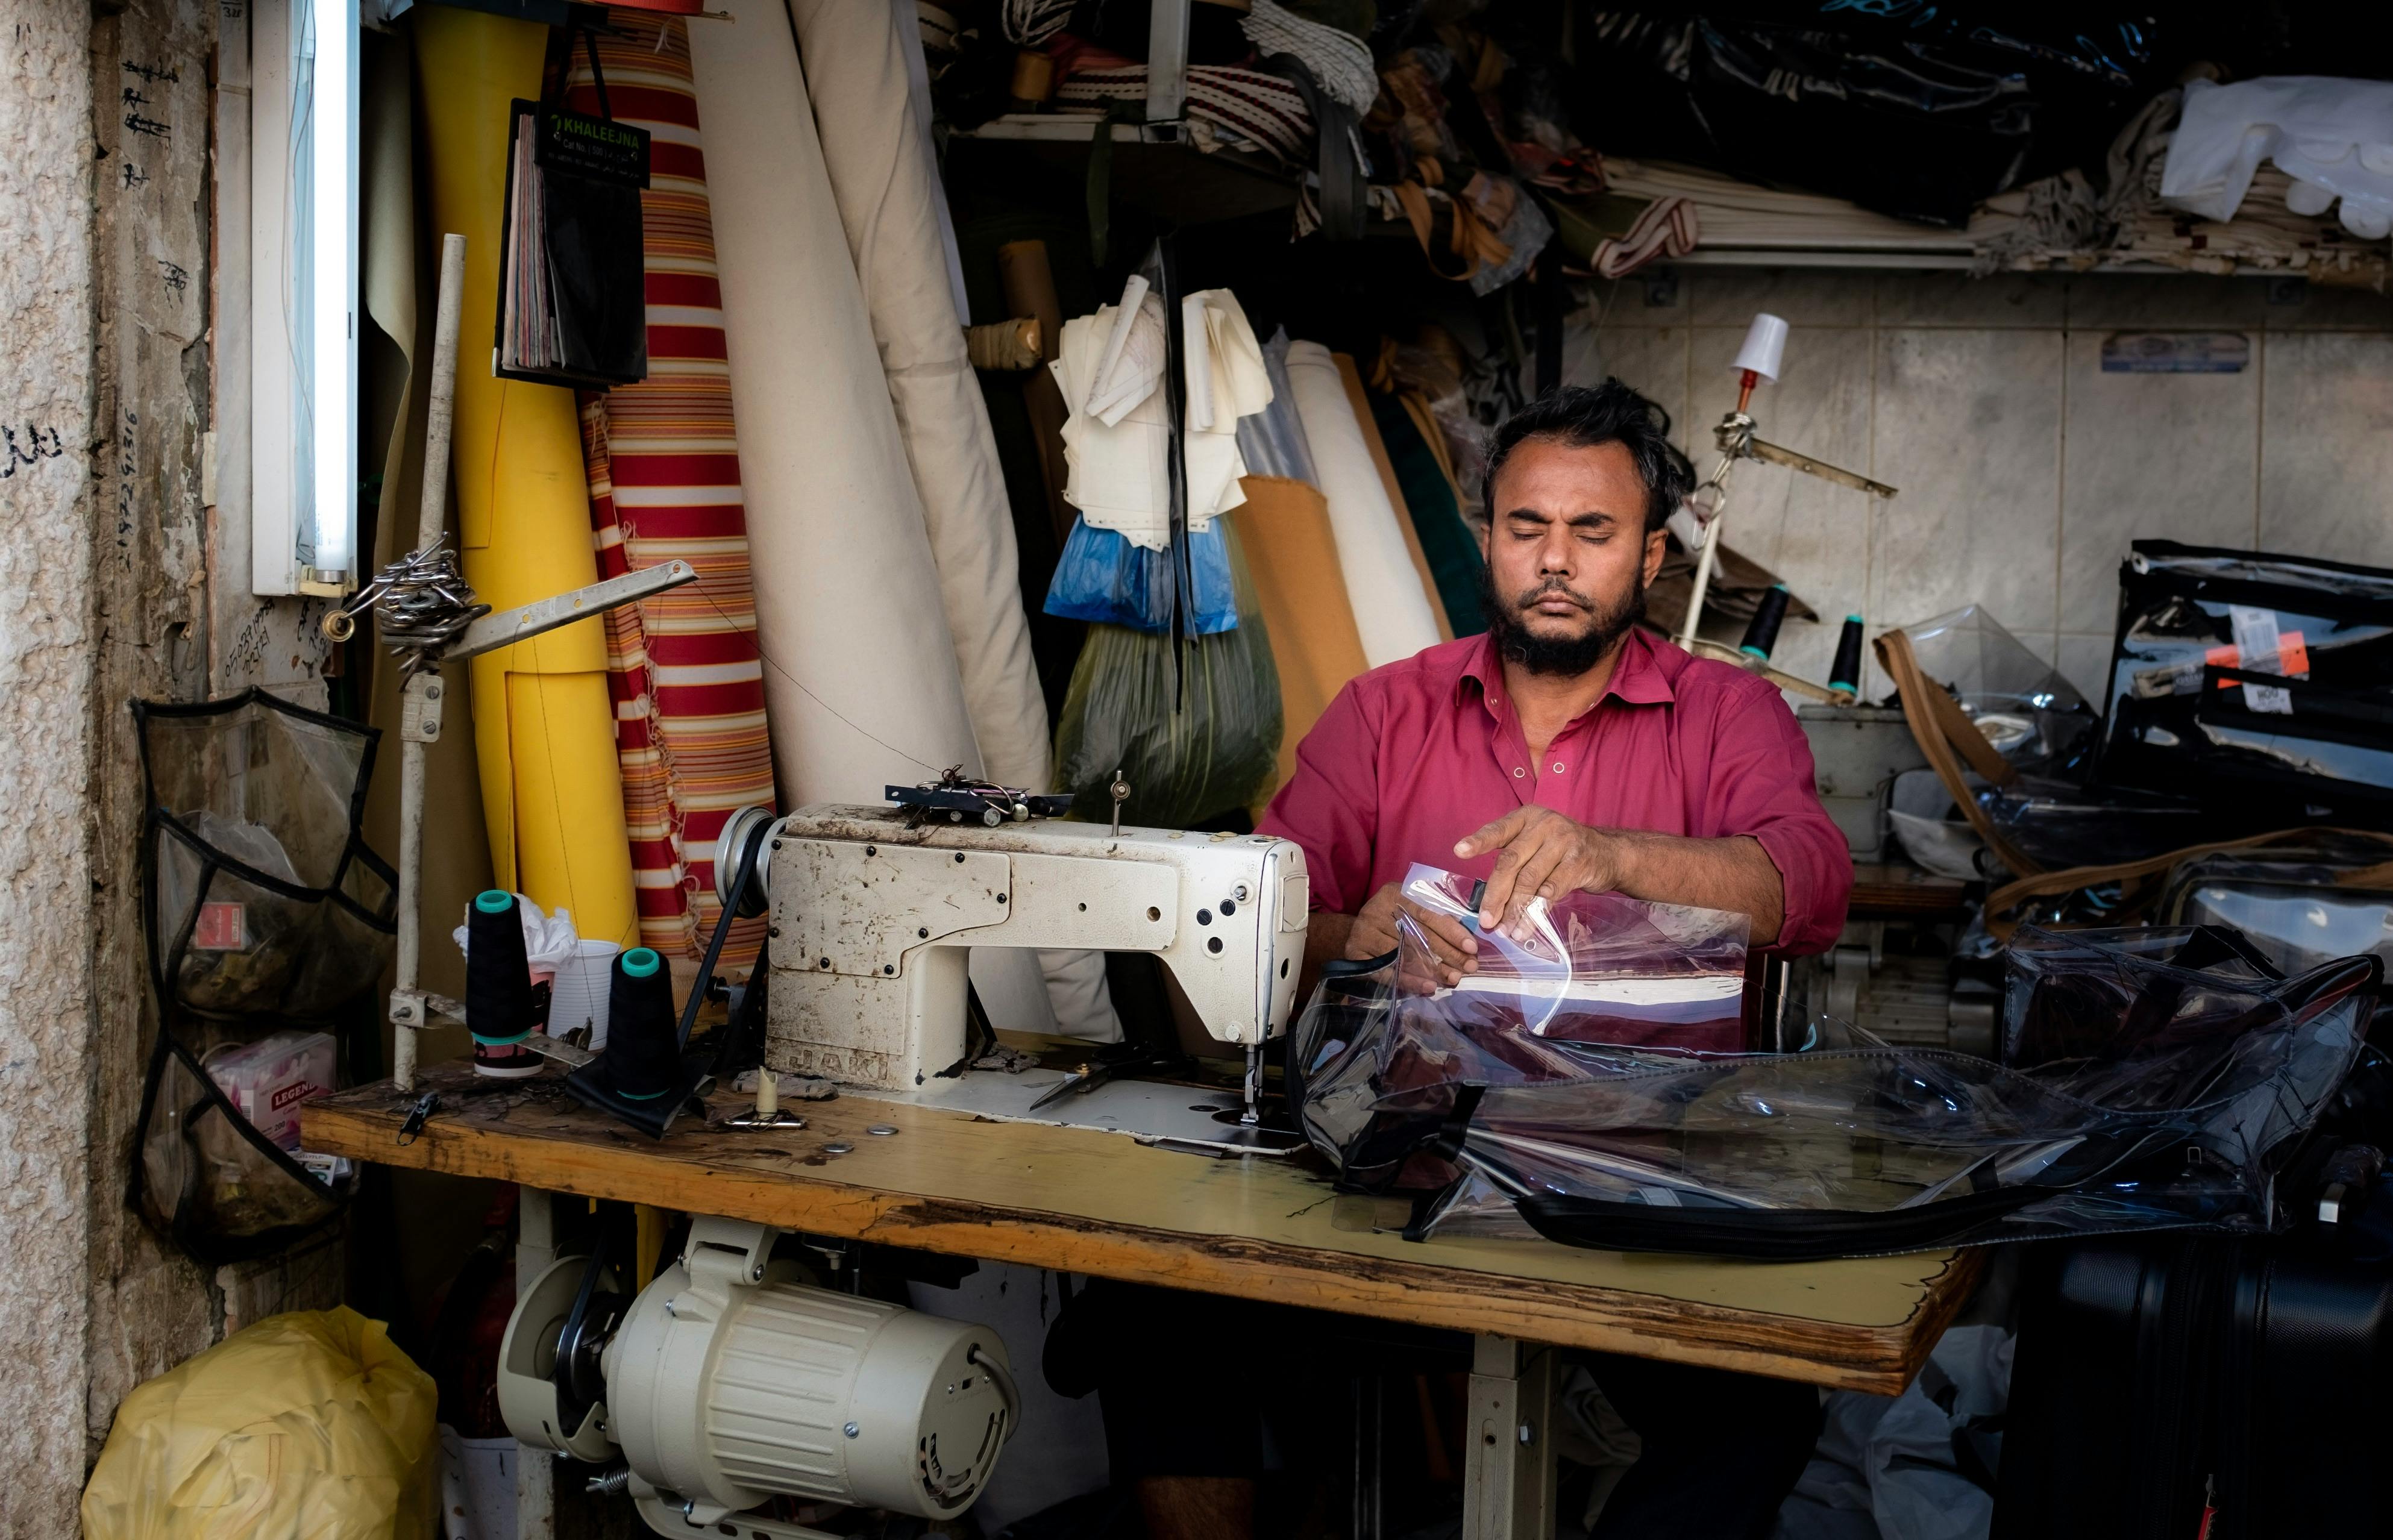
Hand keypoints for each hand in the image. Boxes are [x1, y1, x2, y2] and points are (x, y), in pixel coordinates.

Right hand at [1347, 881, 1479, 988]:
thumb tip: (1466, 938)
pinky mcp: (1355, 954)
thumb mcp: (1411, 906)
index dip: (1451, 931)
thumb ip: (1435, 914)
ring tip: (1453, 978)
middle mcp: (1375, 910)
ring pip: (1404, 956)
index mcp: (1393, 893)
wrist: (1356, 930)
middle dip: (1448, 953)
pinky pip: (1386, 972)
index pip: (1427, 914)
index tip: (1472, 947)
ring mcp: (1363, 933)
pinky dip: (1409, 981)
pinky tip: (1428, 987)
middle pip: (1418, 936)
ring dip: (1432, 970)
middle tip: (1469, 967)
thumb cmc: (1393, 918)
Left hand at [1455, 806, 1620, 936]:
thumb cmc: (1562, 850)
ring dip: (1515, 909)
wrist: (1609, 852)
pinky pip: (1551, 891)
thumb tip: (1488, 898)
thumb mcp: (1537, 841)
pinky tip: (1527, 927)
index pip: (1498, 829)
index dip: (1478, 841)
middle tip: (1486, 920)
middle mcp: (1544, 825)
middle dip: (1495, 894)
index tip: (1459, 851)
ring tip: (1506, 930)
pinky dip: (1536, 912)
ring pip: (1530, 880)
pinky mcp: (1578, 863)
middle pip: (1511, 861)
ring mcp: (1563, 842)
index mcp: (1527, 818)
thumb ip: (1513, 858)